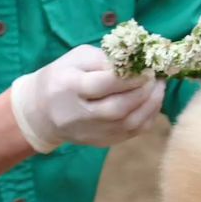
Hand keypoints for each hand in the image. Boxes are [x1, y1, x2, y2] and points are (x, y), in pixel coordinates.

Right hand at [10, 44, 165, 153]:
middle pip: (118, 108)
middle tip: (156, 78)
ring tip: (159, 88)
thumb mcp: (76, 59)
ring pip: (128, 124)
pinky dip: (148, 117)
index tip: (147, 68)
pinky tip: (153, 103)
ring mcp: (92, 132)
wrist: (41, 112)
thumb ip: (104, 60)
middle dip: (143, 92)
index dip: (130, 77)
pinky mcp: (102, 142)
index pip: (103, 84)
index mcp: (69, 87)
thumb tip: (136, 65)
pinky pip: (132, 133)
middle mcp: (80, 114)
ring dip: (150, 105)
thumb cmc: (62, 77)